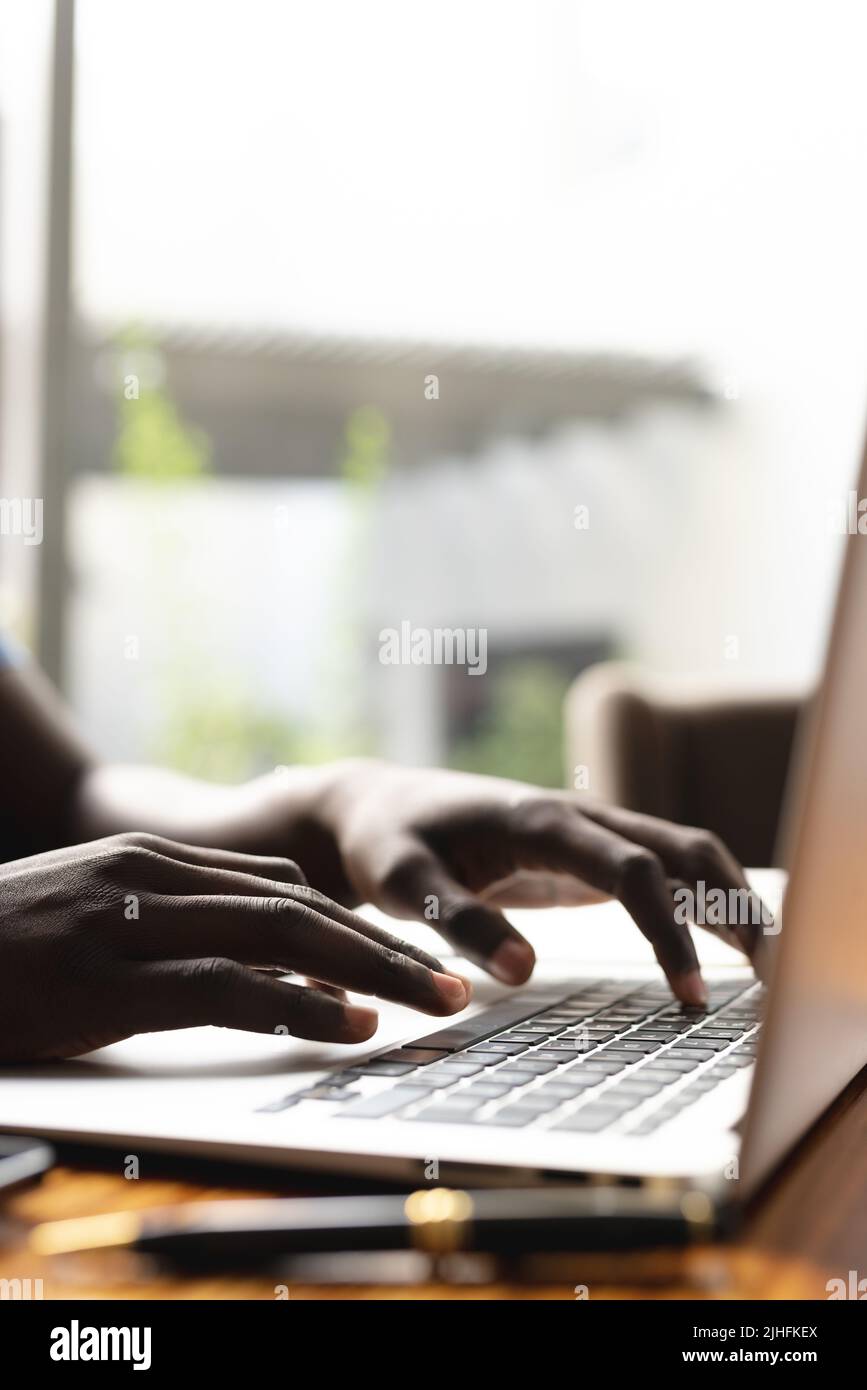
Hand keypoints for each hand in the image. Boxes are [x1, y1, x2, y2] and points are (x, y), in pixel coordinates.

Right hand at [0, 832, 469, 1060]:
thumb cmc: (7, 942)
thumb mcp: (95, 911)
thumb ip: (177, 914)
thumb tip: (267, 948)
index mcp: (153, 859)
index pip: (279, 882)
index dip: (353, 922)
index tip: (408, 956)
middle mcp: (152, 877)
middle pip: (298, 904)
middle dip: (383, 945)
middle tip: (450, 981)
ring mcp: (130, 925)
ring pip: (278, 937)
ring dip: (367, 972)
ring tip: (430, 1002)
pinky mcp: (109, 981)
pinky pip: (225, 989)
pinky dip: (297, 1005)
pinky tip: (346, 1025)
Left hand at [321, 762, 765, 1005]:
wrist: (374, 808)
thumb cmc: (389, 843)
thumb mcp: (407, 883)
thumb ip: (461, 921)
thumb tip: (526, 972)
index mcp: (541, 819)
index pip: (632, 870)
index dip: (669, 929)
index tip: (691, 993)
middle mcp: (577, 817)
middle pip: (682, 848)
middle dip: (735, 904)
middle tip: (773, 975)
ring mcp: (585, 832)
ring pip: (681, 852)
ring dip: (729, 897)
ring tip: (766, 963)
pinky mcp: (582, 854)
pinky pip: (658, 870)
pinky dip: (699, 900)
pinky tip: (719, 941)